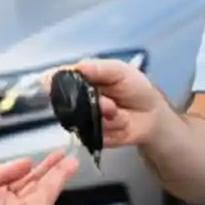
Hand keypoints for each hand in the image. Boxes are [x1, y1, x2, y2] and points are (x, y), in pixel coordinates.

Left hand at [0, 150, 79, 204]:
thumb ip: (6, 170)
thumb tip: (26, 163)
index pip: (25, 182)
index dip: (42, 169)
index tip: (55, 156)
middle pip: (36, 191)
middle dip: (54, 175)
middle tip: (69, 159)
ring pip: (40, 201)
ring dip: (56, 183)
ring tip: (68, 166)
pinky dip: (48, 197)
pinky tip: (55, 181)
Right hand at [42, 58, 167, 147]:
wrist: (151, 114)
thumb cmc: (135, 87)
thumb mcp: (120, 70)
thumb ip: (98, 68)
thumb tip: (74, 67)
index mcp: (81, 79)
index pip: (58, 79)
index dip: (54, 81)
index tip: (53, 83)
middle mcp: (77, 99)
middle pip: (65, 100)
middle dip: (87, 99)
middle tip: (107, 101)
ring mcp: (82, 119)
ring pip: (80, 117)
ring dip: (102, 112)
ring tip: (117, 109)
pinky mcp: (90, 136)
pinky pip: (92, 132)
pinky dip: (111, 125)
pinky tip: (121, 121)